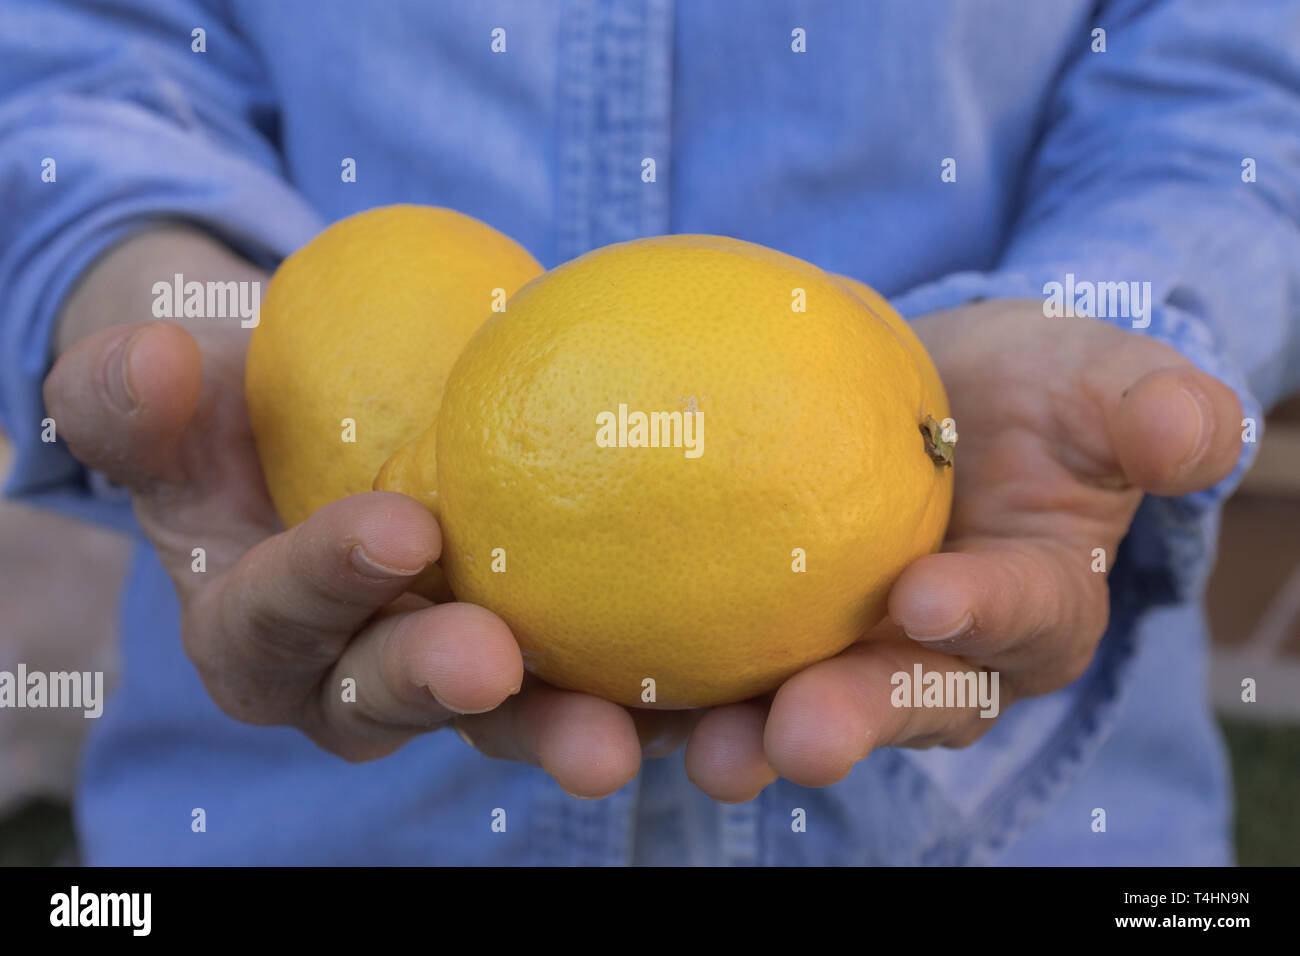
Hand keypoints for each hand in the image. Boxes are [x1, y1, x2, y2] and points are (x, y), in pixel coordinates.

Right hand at [44, 229, 693, 796]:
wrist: (336, 424)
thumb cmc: (241, 411)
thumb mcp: (167, 393)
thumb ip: (128, 392)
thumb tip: (158, 361)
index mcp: (257, 630)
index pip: (274, 622)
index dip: (324, 584)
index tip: (398, 529)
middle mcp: (355, 676)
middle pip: (396, 699)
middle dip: (447, 687)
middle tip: (502, 665)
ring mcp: (462, 676)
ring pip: (514, 721)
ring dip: (575, 727)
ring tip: (641, 733)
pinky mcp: (552, 661)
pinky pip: (606, 688)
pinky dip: (666, 696)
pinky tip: (734, 684)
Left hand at [680, 299, 1243, 800]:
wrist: (922, 396)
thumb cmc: (1023, 393)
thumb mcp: (1094, 378)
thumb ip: (1146, 405)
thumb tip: (1194, 428)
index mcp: (1028, 613)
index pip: (1021, 625)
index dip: (986, 618)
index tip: (934, 597)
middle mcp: (929, 660)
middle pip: (895, 703)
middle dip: (849, 722)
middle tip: (795, 736)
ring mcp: (833, 656)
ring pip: (786, 709)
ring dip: (735, 735)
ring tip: (689, 745)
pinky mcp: (744, 634)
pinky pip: (695, 662)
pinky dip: (648, 680)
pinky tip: (588, 674)